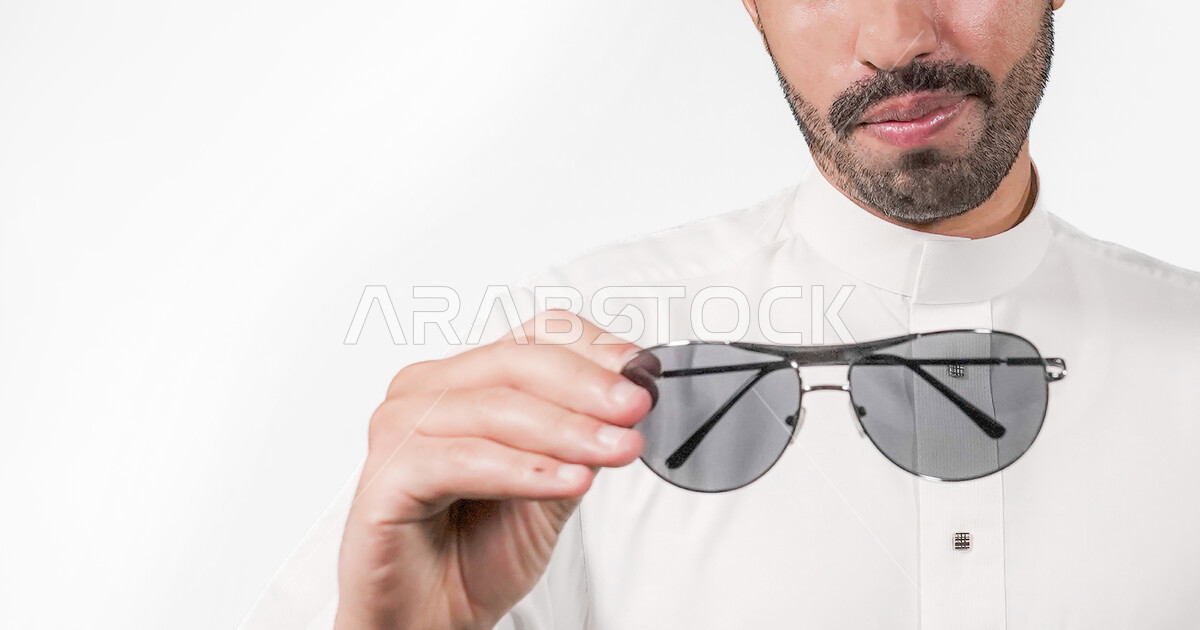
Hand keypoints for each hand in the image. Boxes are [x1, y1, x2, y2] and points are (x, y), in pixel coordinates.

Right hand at [333, 310, 656, 629]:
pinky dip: (522, 469)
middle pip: (514, 364)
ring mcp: (398, 428)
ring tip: (614, 449)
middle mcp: (424, 393)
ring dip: (565, 431)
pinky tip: (567, 480)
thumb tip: (630, 397)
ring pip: (493, 409)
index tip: (642, 374)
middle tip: (634, 409)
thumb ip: (580, 438)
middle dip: (586, 388)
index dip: (592, 349)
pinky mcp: (386, 475)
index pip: (533, 337)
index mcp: (462, 381)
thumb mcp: (551, 485)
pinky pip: (463, 460)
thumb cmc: (475, 552)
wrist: (431, 619)